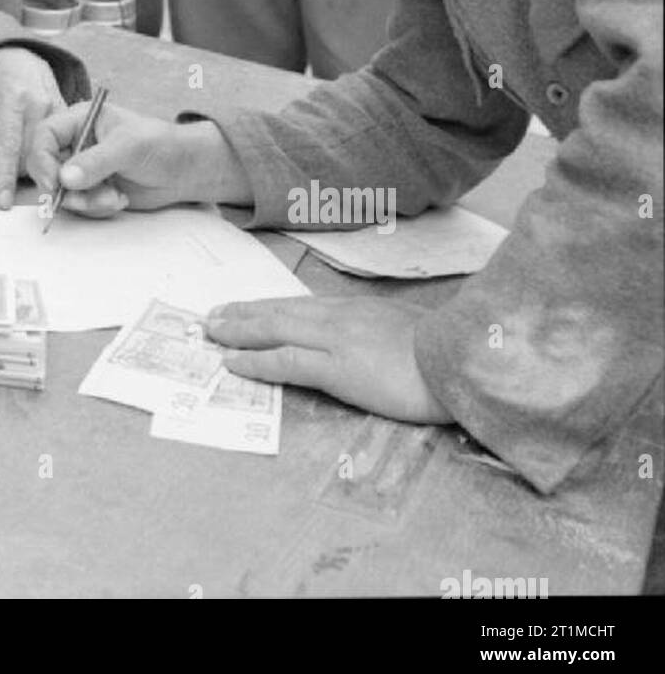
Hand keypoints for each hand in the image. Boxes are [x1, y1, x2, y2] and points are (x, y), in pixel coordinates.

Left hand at [0, 47, 64, 207]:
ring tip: (21, 155)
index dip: (5, 177)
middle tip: (4, 164)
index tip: (3, 202)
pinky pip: (63, 149)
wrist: (22, 59)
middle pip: (30, 157)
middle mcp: (38, 104)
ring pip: (48, 157)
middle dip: (15, 172)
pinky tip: (42, 154)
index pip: (7, 146)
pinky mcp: (70, 117)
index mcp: (10, 100)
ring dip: (32, 168)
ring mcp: (58, 109)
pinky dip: (51, 159)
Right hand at [26, 101, 250, 216]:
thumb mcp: (129, 147)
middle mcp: (76, 143)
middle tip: (83, 199)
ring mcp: (83, 169)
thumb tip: (65, 178)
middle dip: (64, 188)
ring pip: (62, 192)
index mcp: (80, 120)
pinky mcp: (91, 190)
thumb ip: (96, 161)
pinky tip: (119, 199)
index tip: (54, 184)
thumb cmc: (161, 145)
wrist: (184, 171)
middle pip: (46, 167)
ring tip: (114, 197)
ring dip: (86, 201)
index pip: (44, 136)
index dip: (42, 159)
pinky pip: (79, 206)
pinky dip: (96, 208)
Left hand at [206, 297, 451, 424]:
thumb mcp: (405, 330)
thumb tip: (366, 343)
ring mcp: (336, 340)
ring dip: (238, 331)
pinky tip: (233, 363)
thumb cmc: (444, 352)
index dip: (268, 307)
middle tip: (212, 315)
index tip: (244, 308)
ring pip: (274, 330)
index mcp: (356, 310)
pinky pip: (286, 362)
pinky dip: (255, 361)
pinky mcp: (338, 367)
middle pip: (280, 311)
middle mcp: (340, 317)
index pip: (301, 305)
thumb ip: (378, 332)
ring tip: (212, 332)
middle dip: (243, 313)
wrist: (463, 360)